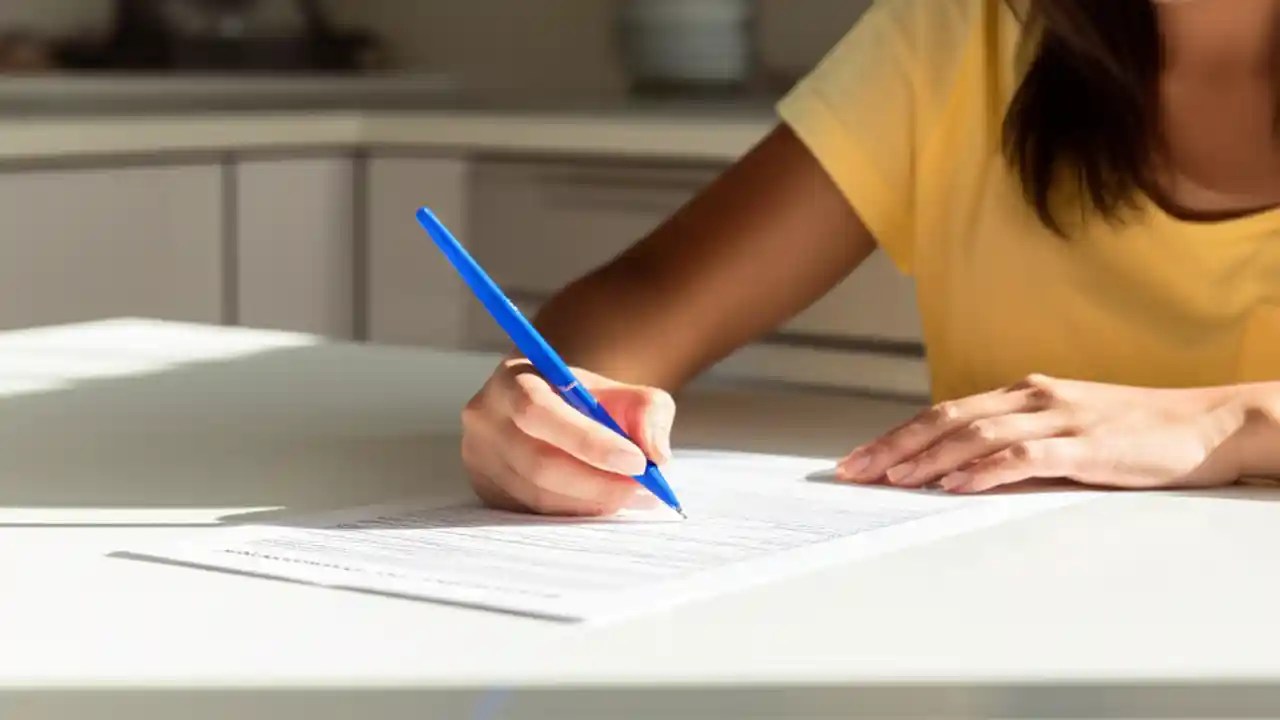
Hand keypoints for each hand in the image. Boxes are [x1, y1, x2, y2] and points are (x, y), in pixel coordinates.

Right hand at [461, 357, 674, 515]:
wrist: (556, 413)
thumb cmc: (590, 403)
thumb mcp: (625, 393)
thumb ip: (648, 413)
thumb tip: (656, 455)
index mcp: (512, 380)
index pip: (539, 411)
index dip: (588, 441)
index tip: (637, 462)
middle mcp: (486, 420)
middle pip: (538, 462)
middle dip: (598, 481)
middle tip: (644, 489)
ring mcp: (480, 460)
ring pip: (538, 495)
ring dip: (592, 501)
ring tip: (632, 496)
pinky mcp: (487, 492)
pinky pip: (533, 513)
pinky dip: (575, 512)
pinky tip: (603, 503)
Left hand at [836, 374, 1252, 493]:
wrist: (1207, 422)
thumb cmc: (1134, 431)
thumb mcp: (1065, 426)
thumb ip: (1017, 439)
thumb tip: (958, 468)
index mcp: (1024, 393)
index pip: (944, 412)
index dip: (897, 435)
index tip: (859, 459)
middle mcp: (1033, 398)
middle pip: (947, 419)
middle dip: (895, 446)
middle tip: (853, 472)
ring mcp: (1060, 420)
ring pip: (976, 434)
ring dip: (928, 459)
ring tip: (892, 479)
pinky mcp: (1086, 447)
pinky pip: (1025, 456)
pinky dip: (985, 470)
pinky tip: (956, 484)